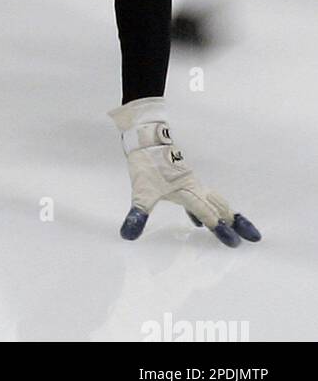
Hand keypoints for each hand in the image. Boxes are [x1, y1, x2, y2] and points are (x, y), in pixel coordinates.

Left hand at [108, 97, 260, 245]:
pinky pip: (200, 197)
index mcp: (188, 192)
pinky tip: (197, 222)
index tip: (234, 243)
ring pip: (214, 200)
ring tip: (236, 227)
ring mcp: (190, 182)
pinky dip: (205, 209)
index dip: (220, 229)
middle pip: (220, 207)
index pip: (208, 214)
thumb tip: (127, 236)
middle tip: (254, 237)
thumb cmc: (146, 163)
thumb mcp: (140, 192)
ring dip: (226, 214)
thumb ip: (137, 215)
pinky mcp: (183, 178)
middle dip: (236, 222)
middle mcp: (194, 187)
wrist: (146, 137)